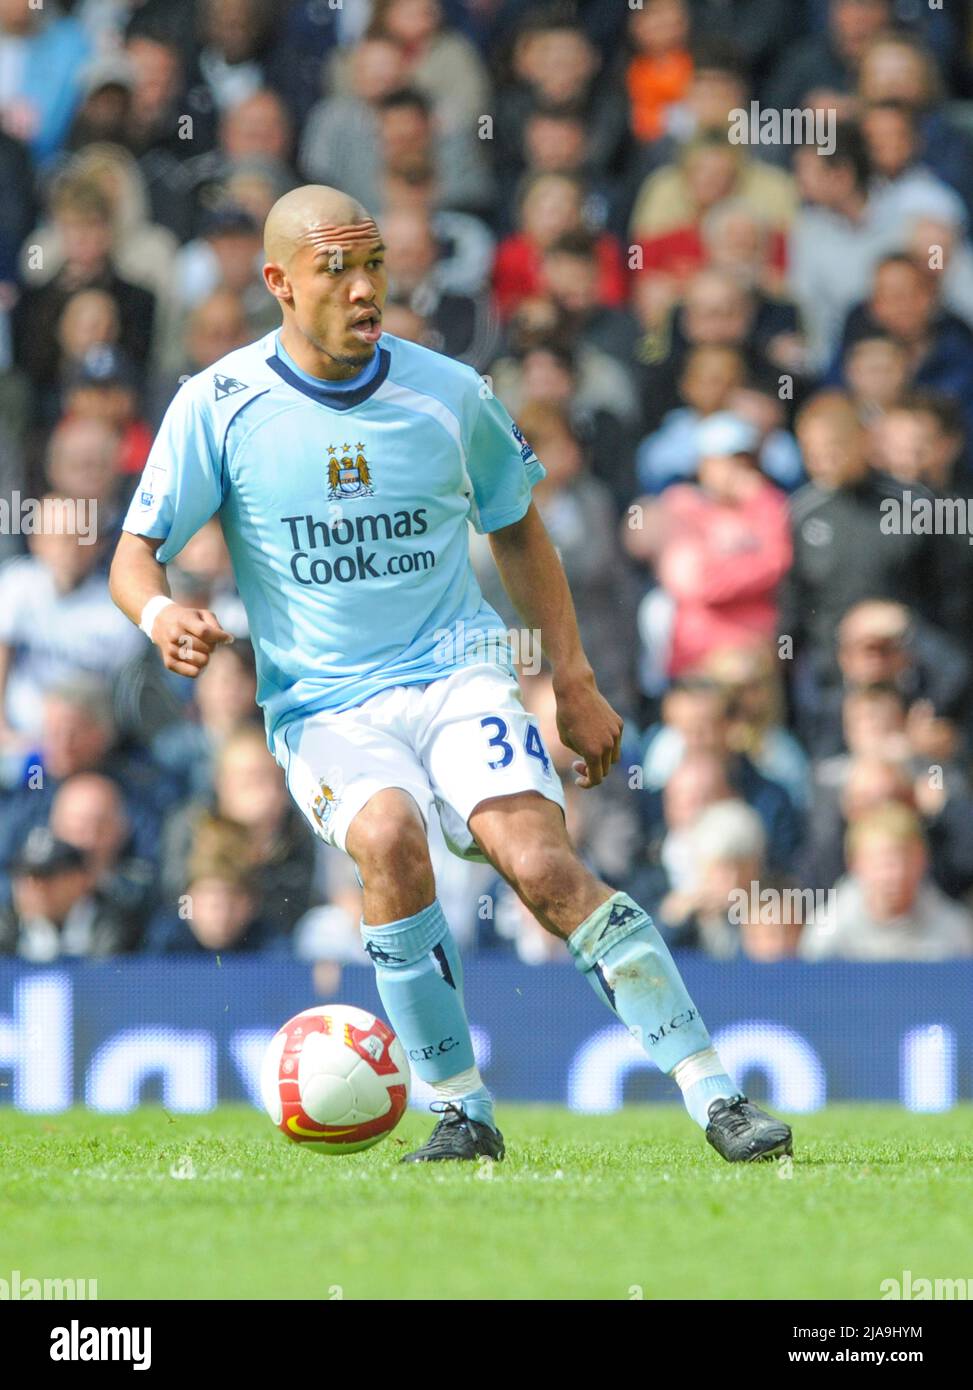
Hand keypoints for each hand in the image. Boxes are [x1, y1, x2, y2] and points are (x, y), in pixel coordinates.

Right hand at [151, 604, 233, 676]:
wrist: (161, 623)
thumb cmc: (187, 618)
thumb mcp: (202, 614)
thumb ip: (215, 625)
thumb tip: (227, 639)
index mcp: (184, 620)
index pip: (205, 632)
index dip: (219, 637)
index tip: (228, 638)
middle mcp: (175, 635)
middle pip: (207, 648)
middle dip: (212, 646)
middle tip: (206, 641)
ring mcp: (171, 650)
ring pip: (202, 661)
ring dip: (205, 656)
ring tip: (200, 649)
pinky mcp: (169, 663)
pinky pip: (193, 673)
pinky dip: (199, 667)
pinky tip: (195, 658)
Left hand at [552, 666, 622, 788]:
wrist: (576, 691)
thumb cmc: (566, 716)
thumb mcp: (566, 741)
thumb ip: (581, 755)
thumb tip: (590, 761)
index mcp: (593, 752)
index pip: (596, 778)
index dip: (587, 783)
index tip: (579, 780)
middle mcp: (608, 745)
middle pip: (605, 770)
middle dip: (592, 771)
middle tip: (579, 764)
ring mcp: (616, 734)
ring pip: (614, 758)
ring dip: (603, 760)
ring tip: (589, 751)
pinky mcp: (619, 724)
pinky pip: (616, 742)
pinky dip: (607, 744)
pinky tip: (594, 735)